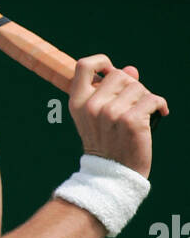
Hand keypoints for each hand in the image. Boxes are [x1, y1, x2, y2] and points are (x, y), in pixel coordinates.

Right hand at [69, 56, 168, 177]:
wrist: (112, 175)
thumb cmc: (107, 143)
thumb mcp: (100, 116)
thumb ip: (112, 90)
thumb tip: (131, 70)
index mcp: (78, 103)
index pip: (84, 66)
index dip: (101, 62)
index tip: (110, 72)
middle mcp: (92, 107)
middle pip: (119, 75)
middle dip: (130, 86)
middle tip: (131, 105)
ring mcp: (111, 114)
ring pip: (138, 87)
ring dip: (145, 98)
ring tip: (141, 114)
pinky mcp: (131, 121)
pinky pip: (153, 99)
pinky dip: (160, 106)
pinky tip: (159, 114)